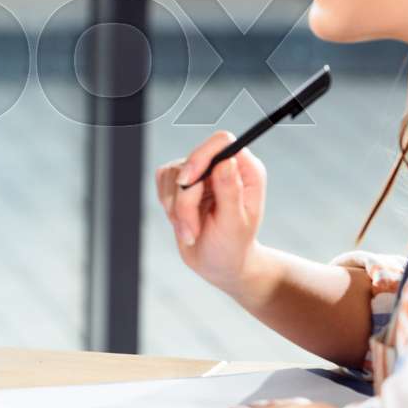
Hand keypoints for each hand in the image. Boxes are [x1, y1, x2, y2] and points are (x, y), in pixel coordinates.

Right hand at [155, 132, 268, 295]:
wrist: (218, 264)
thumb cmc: (232, 247)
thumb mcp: (234, 224)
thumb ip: (230, 192)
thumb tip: (226, 161)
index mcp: (246, 172)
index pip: (221, 143)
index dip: (201, 156)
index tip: (189, 180)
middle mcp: (223, 168)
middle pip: (191, 162)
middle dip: (185, 199)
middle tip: (191, 227)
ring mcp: (201, 175)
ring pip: (173, 176)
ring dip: (178, 210)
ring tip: (191, 232)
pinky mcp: (181, 183)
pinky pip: (162, 183)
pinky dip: (168, 208)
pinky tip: (183, 224)